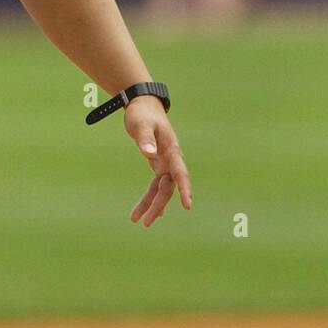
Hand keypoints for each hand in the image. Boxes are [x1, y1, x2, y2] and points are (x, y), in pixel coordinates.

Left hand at [124, 97, 191, 226]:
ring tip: (140, 221)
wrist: (142, 104)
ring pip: (161, 189)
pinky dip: (150, 197)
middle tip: (147, 222)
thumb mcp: (141, 124)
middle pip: (168, 187)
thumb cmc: (142, 113)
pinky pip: (155, 185)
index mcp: (172, 150)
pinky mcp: (157, 163)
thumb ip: (145, 139)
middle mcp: (171, 159)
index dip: (184, 189)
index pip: (180, 173)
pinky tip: (148, 211)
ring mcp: (165, 162)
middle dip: (159, 205)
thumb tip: (150, 155)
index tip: (187, 206)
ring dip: (152, 205)